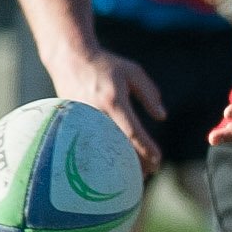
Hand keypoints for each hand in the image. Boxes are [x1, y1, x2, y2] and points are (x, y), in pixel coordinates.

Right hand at [51, 42, 167, 172]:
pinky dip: (104, 155)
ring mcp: (83, 120)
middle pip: (117, 147)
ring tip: (135, 172)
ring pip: (103, 150)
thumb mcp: (133, 72)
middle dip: (135, 163)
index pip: (132, 132)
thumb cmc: (105, 65)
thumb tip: (162, 116)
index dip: (146, 149)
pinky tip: (113, 162)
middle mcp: (97, 113)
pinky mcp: (74, 123)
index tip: (158, 160)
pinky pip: (91, 144)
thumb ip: (149, 93)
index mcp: (113, 101)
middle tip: (151, 172)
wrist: (69, 59)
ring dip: (119, 163)